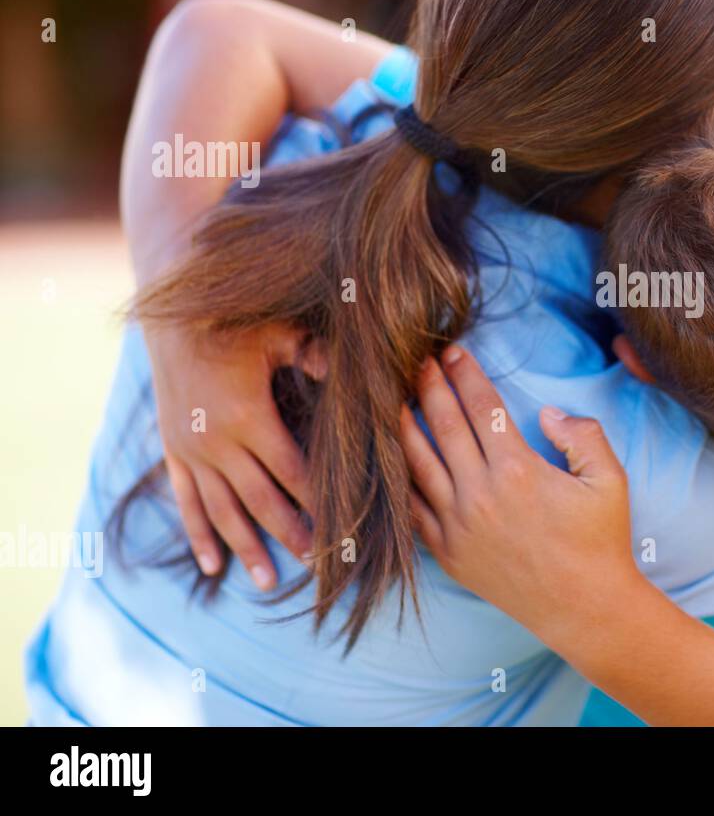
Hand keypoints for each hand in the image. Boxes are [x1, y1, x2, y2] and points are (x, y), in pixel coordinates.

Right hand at [143, 321, 315, 587]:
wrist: (170, 320)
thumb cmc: (235, 324)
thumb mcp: (279, 335)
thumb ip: (314, 356)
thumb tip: (354, 372)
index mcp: (250, 418)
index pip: (292, 472)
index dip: (317, 502)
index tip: (341, 528)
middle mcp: (217, 443)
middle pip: (262, 501)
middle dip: (291, 535)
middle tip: (318, 567)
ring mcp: (191, 452)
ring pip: (222, 511)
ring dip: (247, 548)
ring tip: (269, 583)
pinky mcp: (173, 453)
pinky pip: (187, 502)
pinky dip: (199, 535)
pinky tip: (213, 566)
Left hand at [399, 345, 635, 633]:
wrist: (585, 608)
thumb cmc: (601, 541)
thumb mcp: (610, 480)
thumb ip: (583, 434)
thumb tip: (547, 412)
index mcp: (519, 470)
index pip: (481, 407)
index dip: (465, 374)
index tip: (452, 351)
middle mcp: (480, 495)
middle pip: (442, 426)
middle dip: (428, 386)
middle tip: (416, 360)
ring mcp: (458, 526)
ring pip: (417, 464)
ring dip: (403, 426)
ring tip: (394, 400)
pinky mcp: (448, 553)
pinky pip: (412, 509)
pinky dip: (400, 479)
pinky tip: (396, 459)